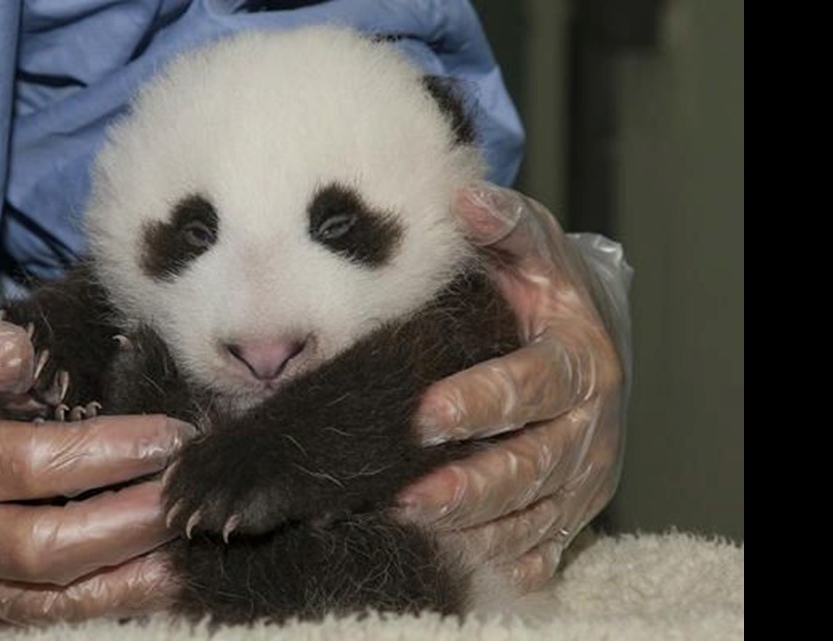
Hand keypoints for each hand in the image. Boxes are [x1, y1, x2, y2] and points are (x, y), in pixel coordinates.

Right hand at [0, 298, 195, 628]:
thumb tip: (21, 358)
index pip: (32, 463)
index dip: (111, 452)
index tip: (170, 436)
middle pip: (50, 543)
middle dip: (134, 517)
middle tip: (190, 485)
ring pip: (55, 596)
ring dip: (133, 568)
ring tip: (191, 532)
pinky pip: (49, 619)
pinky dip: (112, 602)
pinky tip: (161, 573)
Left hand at [398, 183, 631, 591]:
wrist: (585, 346)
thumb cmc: (546, 297)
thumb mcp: (534, 253)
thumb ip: (504, 226)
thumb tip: (462, 197)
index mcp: (578, 361)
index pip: (532, 387)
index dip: (482, 403)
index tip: (425, 415)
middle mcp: (586, 429)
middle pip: (530, 468)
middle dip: (469, 487)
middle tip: (407, 498)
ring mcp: (578, 482)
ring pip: (526, 519)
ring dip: (467, 530)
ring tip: (403, 529)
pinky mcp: (565, 518)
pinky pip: (532, 553)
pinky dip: (492, 561)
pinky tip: (442, 559)